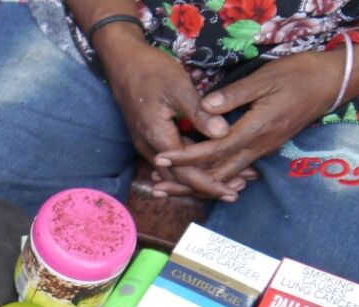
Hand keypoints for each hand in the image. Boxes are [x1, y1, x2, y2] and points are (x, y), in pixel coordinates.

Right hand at [92, 27, 238, 200]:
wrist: (122, 61)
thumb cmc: (150, 70)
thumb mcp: (178, 87)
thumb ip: (199, 113)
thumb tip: (223, 133)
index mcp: (157, 137)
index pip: (185, 172)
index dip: (209, 184)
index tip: (231, 192)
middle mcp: (150, 147)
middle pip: (179, 178)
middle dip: (206, 187)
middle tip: (236, 192)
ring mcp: (148, 143)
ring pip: (174, 172)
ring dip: (198, 179)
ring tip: (226, 182)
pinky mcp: (150, 137)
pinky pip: (171, 160)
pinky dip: (189, 166)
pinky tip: (205, 165)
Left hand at [153, 50, 358, 186]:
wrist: (333, 82)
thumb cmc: (300, 75)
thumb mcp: (266, 78)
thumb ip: (234, 94)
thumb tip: (206, 107)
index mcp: (255, 130)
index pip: (213, 151)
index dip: (186, 157)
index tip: (161, 159)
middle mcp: (258, 147)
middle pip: (216, 175)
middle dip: (186, 183)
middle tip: (157, 188)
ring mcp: (263, 150)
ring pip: (226, 176)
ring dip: (199, 183)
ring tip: (171, 187)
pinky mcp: (265, 147)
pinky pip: (237, 169)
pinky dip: (216, 177)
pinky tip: (201, 179)